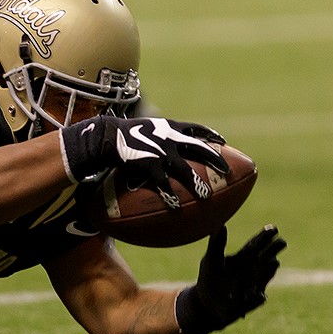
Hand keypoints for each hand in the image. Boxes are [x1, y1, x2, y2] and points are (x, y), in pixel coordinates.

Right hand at [60, 116, 228, 207]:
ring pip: (185, 170)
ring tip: (206, 197)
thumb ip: (155, 134)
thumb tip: (160, 141)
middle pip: (200, 149)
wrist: (105, 134)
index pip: (197, 128)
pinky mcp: (149, 163)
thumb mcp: (143, 128)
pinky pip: (162, 183)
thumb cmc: (121, 134)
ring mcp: (160, 151)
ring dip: (197, 184)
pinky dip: (170, 195)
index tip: (223, 142)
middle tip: (227, 172)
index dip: (212, 135)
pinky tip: (175, 206)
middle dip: (216, 160)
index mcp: (170, 126)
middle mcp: (170, 137)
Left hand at [176, 225, 283, 333]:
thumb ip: (217, 244)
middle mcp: (253, 269)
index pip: (256, 244)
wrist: (207, 302)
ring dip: (269, 270)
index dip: (264, 236)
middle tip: (281, 241)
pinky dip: (257, 298)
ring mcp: (255, 284)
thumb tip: (221, 224)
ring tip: (274, 262)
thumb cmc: (210, 277)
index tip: (273, 228)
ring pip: (266, 276)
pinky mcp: (251, 302)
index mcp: (243, 257)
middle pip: (266, 257)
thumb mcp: (211, 259)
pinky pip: (257, 299)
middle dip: (273, 250)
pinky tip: (260, 296)